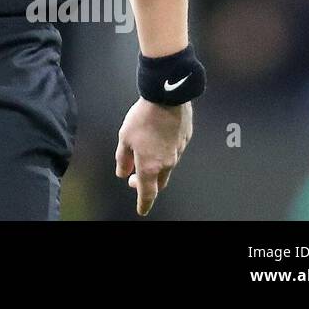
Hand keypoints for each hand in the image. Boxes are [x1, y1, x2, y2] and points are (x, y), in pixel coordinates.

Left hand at [115, 96, 191, 216]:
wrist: (167, 98)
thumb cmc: (143, 117)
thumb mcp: (125, 138)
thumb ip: (123, 158)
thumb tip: (122, 173)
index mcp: (150, 165)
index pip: (148, 193)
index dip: (144, 203)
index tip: (141, 210)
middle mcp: (167, 163)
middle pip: (159, 182)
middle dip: (148, 184)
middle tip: (135, 178)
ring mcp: (178, 152)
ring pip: (168, 168)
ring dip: (156, 168)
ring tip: (144, 156)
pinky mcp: (185, 140)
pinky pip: (174, 152)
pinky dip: (164, 152)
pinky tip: (157, 141)